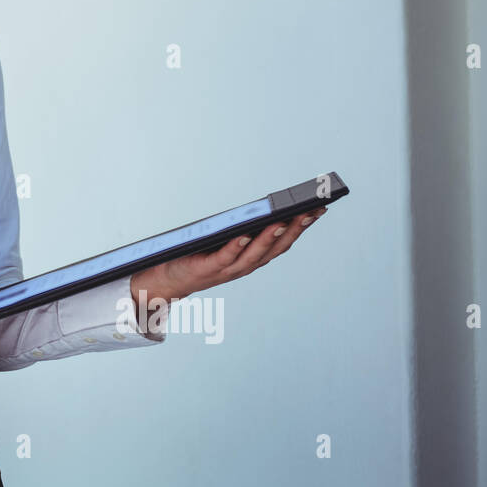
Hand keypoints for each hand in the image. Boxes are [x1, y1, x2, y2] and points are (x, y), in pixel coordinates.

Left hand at [130, 207, 328, 301]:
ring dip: (269, 239)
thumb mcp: (224, 240)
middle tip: (311, 211)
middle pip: (275, 248)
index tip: (319, 208)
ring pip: (254, 255)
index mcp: (252, 258)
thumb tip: (263, 205)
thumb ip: (242, 227)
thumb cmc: (196, 255)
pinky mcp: (206, 269)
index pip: (283, 242)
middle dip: (295, 230)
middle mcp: (244, 266)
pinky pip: (224, 259)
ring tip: (283, 221)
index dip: (302, 227)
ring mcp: (227, 270)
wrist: (166, 281)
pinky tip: (244, 235)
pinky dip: (235, 248)